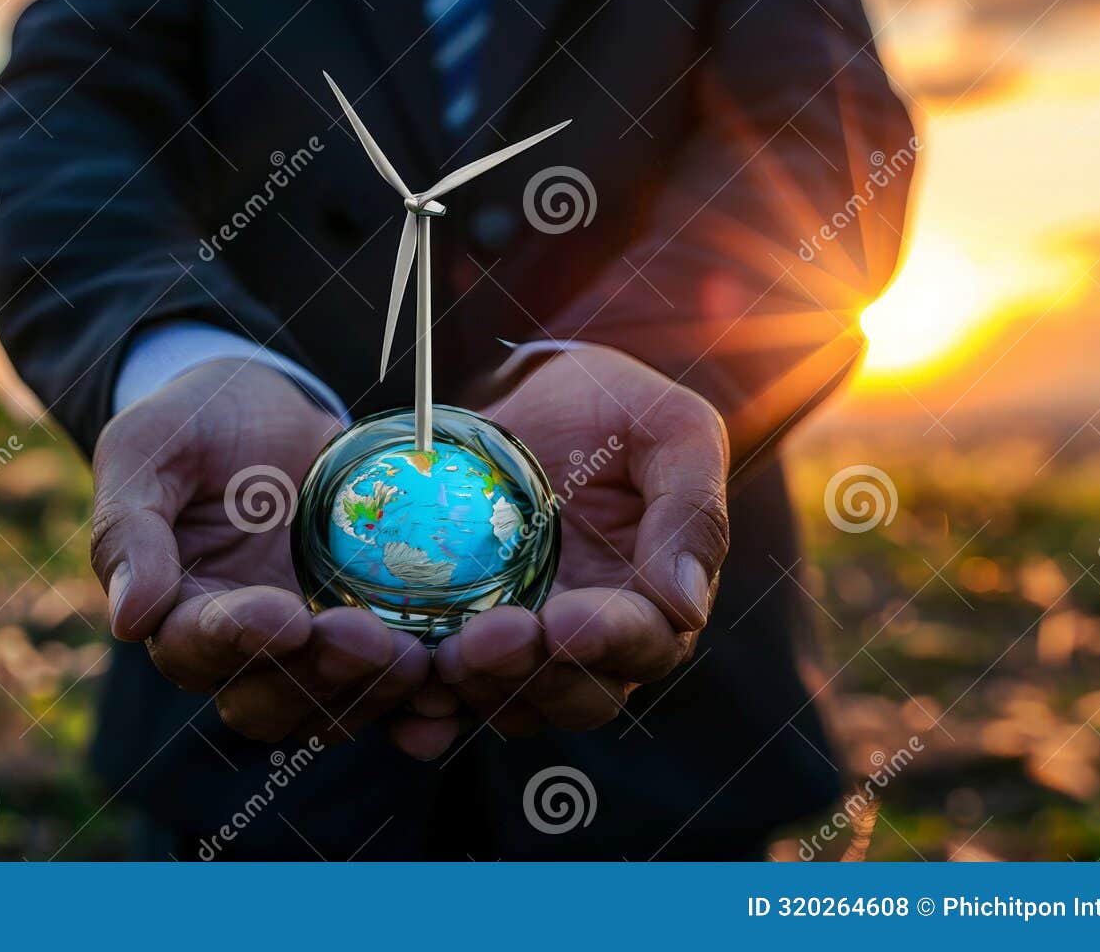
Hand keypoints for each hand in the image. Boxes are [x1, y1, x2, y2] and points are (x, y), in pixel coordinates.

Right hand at [91, 360, 430, 744]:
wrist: (267, 404)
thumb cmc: (194, 420)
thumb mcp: (147, 448)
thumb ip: (130, 527)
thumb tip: (130, 620)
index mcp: (177, 609)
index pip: (196, 647)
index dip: (239, 640)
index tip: (285, 618)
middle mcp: (241, 646)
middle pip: (267, 699)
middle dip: (317, 678)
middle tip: (363, 638)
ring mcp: (308, 646)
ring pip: (332, 705)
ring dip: (372, 693)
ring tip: (416, 659)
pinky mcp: (367, 632)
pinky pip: (389, 685)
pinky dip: (418, 700)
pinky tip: (449, 686)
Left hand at [427, 345, 728, 737]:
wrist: (521, 395)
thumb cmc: (610, 406)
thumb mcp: (670, 430)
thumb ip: (692, 508)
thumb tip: (687, 607)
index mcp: (657, 595)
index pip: (647, 643)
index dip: (605, 641)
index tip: (559, 624)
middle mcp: (596, 636)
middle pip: (578, 693)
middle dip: (533, 674)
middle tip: (484, 641)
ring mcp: (528, 642)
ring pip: (514, 703)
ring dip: (480, 689)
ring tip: (443, 656)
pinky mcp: (465, 638)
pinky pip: (452, 691)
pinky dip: (431, 704)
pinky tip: (407, 689)